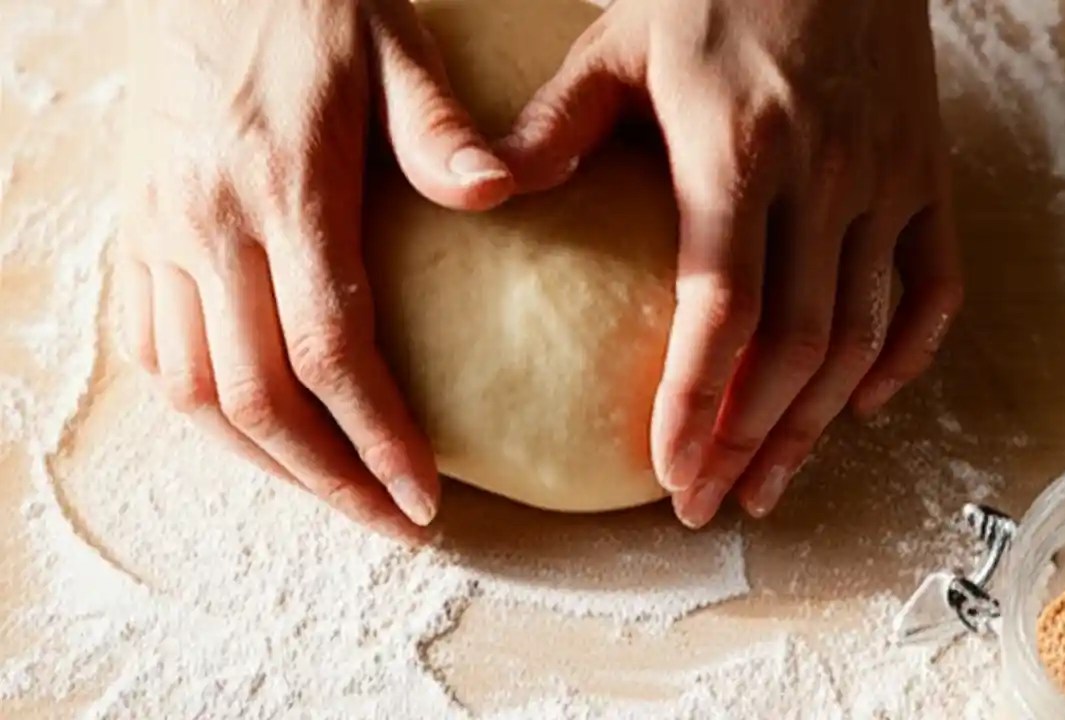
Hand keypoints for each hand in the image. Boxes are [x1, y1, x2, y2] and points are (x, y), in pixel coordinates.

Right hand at [118, 0, 513, 542]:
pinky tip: (252, 428)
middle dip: (327, 479)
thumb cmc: (310, 2)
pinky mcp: (133, 227)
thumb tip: (502, 192)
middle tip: (391, 521)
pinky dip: (201, 407)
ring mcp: (157, 231)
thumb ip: (439, 130)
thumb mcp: (392, 46)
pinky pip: (148, 346)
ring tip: (330, 492)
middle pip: (257, 398)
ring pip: (193, 390)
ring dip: (263, 461)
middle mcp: (206, 224)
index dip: (376, 438)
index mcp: (283, 188)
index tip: (422, 498)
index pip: (327, 350)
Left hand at [499, 0, 962, 526]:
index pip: (720, 309)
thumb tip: (484, 195)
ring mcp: (889, 178)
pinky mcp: (930, 173)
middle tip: (712, 503)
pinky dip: (906, 354)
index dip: (696, 403)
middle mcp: (825, 175)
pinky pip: (935, 285)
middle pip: (795, 347)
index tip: (672, 475)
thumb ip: (553, 126)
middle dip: (751, 440)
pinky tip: (865, 401)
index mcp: (737, 149)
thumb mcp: (617, 41)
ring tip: (773, 480)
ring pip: (863, 333)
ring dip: (818, 421)